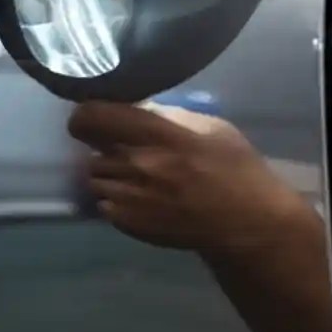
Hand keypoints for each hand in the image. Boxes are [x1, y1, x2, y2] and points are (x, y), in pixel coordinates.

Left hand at [68, 101, 305, 256]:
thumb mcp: (211, 127)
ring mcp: (129, 196)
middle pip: (92, 150)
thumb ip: (169, 115)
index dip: (85, 116)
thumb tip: (137, 106)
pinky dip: (113, 199)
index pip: (93, 117)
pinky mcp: (128, 223)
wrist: (246, 224)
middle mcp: (136, 164)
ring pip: (94, 177)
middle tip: (124, 152)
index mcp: (158, 135)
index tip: (92, 117)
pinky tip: (137, 199)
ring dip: (107, 175)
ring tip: (133, 177)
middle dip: (104, 149)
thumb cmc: (235, 169)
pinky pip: (102, 203)